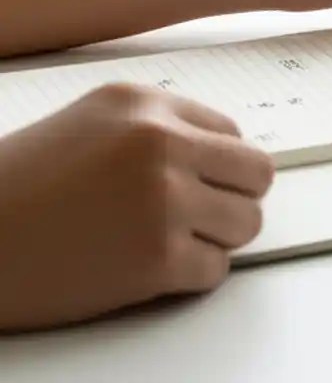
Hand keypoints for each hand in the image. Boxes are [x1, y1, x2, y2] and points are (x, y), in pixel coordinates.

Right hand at [0, 83, 273, 331]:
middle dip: (234, 198)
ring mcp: (164, 201)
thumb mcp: (90, 124)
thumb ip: (160, 128)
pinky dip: (190, 276)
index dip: (217, 166)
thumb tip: (226, 153)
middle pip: (257, 174)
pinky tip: (146, 267)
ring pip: (247, 223)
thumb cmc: (18, 189)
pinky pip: (217, 270)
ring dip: (215, 238)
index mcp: (145, 106)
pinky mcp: (159, 258)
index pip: (233, 133)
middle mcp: (162, 145)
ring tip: (164, 239)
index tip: (196, 182)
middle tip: (199, 215)